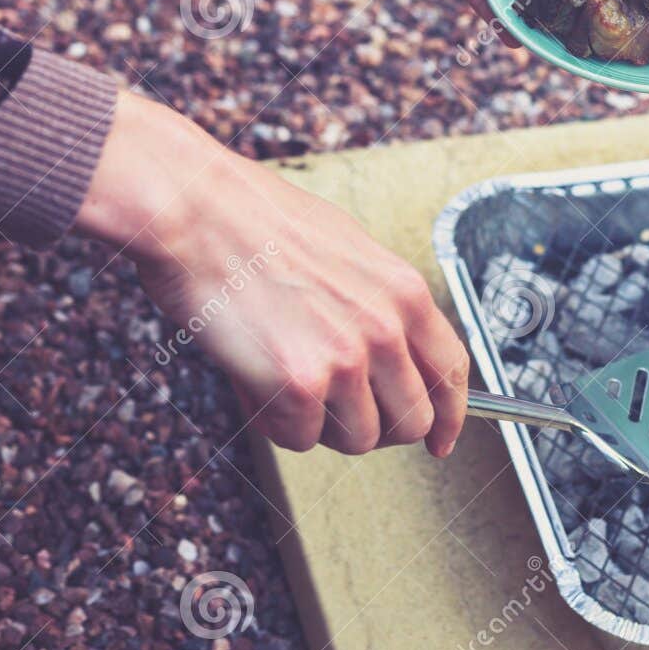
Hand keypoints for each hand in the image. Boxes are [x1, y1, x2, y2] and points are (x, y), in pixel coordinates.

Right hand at [74, 92, 470, 456]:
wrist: (197, 211)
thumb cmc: (257, 222)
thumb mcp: (349, 252)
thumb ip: (380, 305)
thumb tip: (393, 353)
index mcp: (405, 293)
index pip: (451, 373)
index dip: (450, 416)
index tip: (442, 438)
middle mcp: (386, 329)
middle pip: (412, 421)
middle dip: (377, 427)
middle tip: (338, 412)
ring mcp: (346, 359)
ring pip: (359, 439)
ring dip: (323, 425)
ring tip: (286, 382)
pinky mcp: (299, 384)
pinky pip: (301, 438)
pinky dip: (277, 422)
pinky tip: (256, 379)